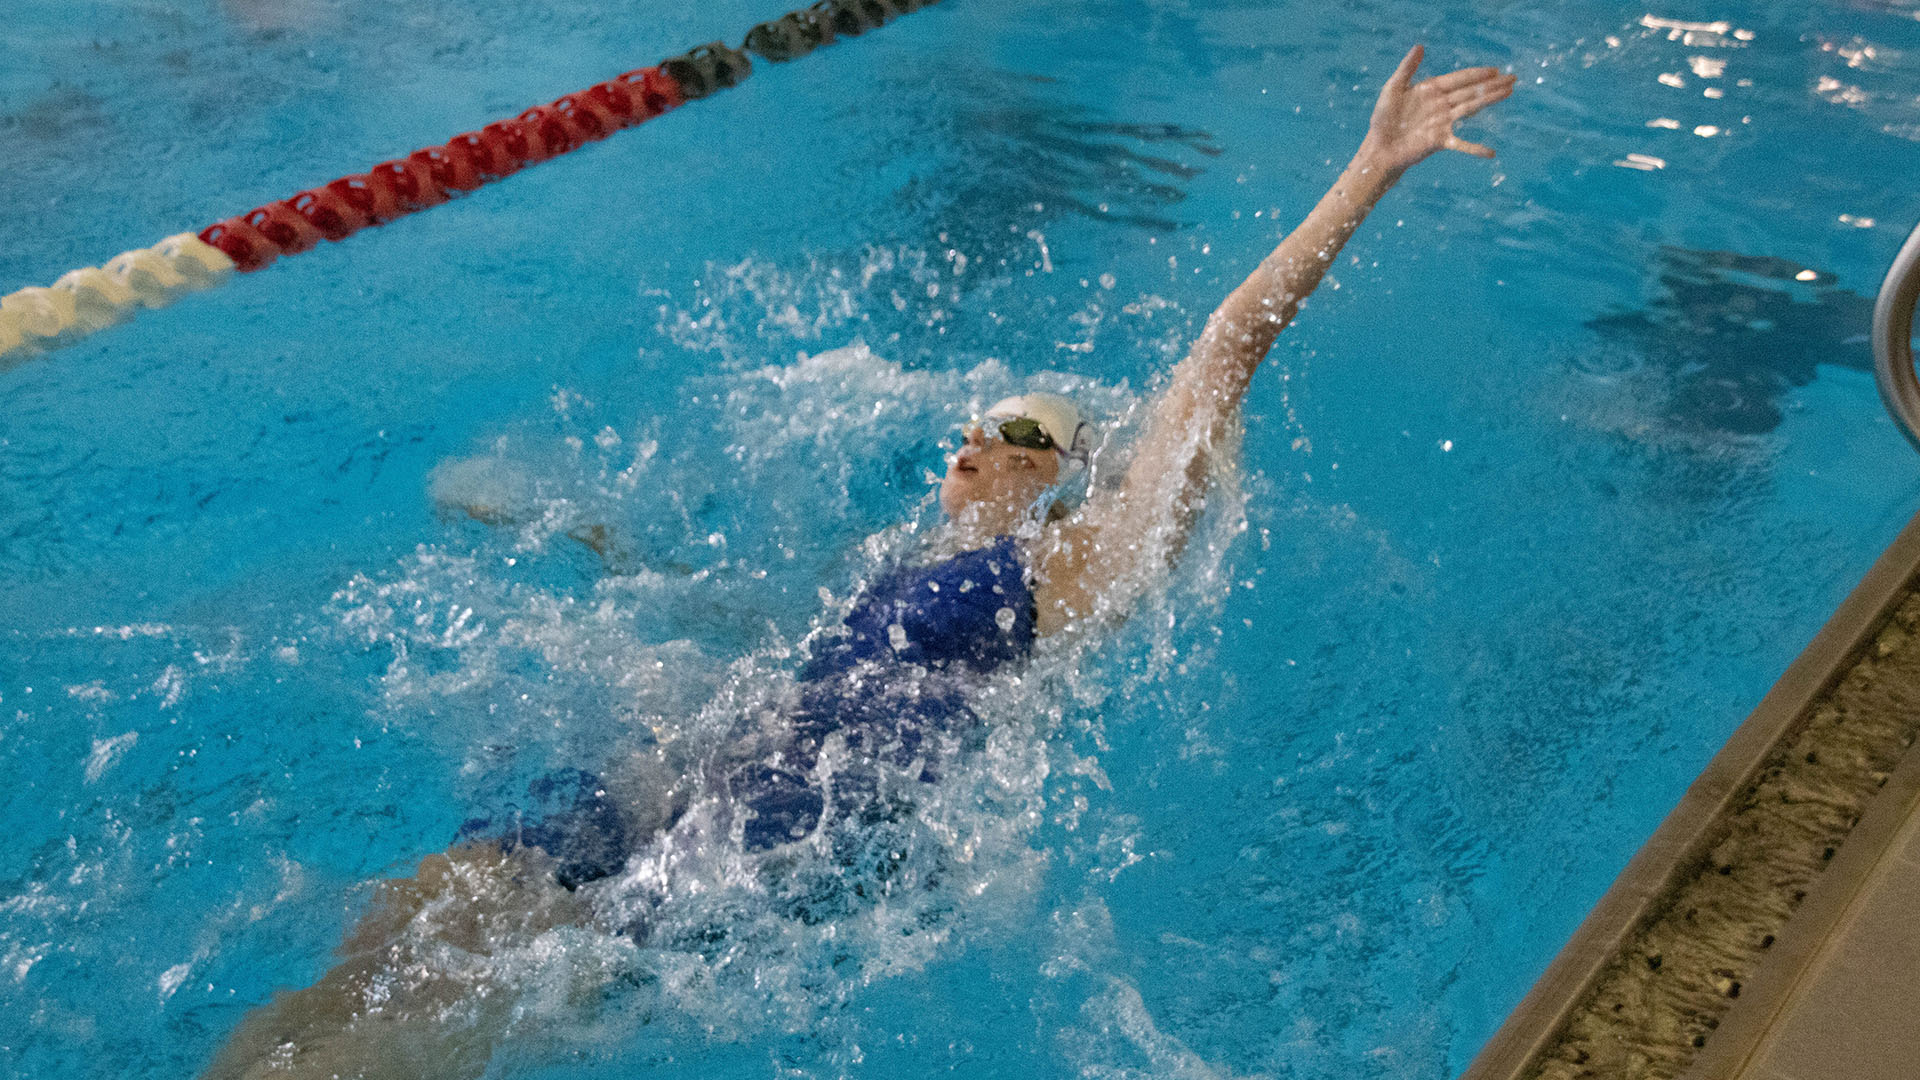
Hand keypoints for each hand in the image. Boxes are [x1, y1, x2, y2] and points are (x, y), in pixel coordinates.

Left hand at [1358, 45, 1514, 176]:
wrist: (1379, 147)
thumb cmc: (1383, 119)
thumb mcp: (1392, 89)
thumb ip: (1406, 68)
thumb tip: (1420, 46)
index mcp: (1431, 90)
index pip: (1459, 79)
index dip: (1477, 74)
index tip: (1495, 70)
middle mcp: (1441, 105)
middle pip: (1470, 91)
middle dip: (1492, 85)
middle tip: (1512, 79)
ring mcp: (1442, 123)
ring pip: (1471, 108)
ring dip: (1490, 101)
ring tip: (1508, 93)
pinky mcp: (1440, 141)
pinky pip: (1461, 145)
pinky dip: (1475, 149)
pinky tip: (1491, 153)